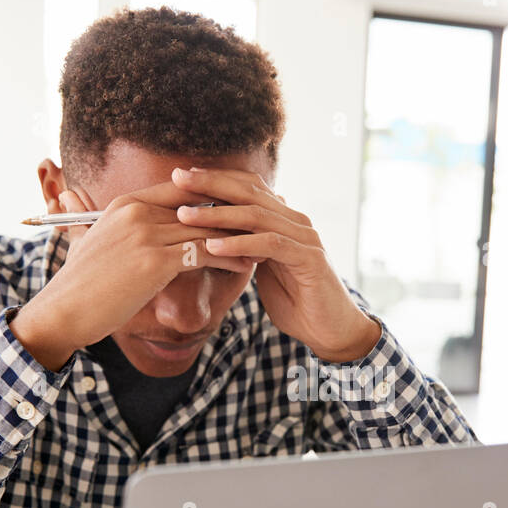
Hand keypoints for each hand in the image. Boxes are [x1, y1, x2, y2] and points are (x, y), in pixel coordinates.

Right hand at [10, 183, 253, 369]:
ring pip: (205, 228)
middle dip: (233, 215)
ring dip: (237, 238)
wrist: (64, 312)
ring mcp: (145, 234)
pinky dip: (227, 257)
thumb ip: (86, 216)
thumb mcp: (84, 239)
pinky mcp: (154, 261)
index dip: (213, 196)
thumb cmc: (81, 284)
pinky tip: (244, 265)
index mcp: (125, 203)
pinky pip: (203, 253)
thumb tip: (68, 196)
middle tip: (260, 223)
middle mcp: (136, 211)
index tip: (238, 205)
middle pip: (199, 205)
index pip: (181, 188)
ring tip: (261, 245)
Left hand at [172, 167, 380, 362]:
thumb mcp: (264, 270)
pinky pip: (270, 244)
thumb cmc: (296, 302)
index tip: (179, 178)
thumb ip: (247, 248)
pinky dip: (239, 243)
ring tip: (184, 216)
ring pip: (256, 215)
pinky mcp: (309, 258)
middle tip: (177, 178)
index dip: (215, 179)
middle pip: (250, 192)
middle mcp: (296, 221)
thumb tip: (214, 236)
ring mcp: (305, 237)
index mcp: (284, 219)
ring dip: (217, 214)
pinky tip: (213, 245)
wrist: (330, 330)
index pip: (248, 187)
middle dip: (211, 184)